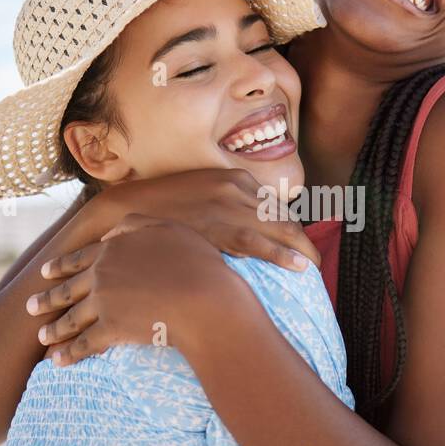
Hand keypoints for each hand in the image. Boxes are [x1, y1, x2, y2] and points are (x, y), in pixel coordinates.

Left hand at [28, 214, 246, 365]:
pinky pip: (83, 344)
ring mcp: (103, 303)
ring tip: (42, 338)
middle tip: (30, 307)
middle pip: (67, 290)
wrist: (204, 300)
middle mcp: (101, 275)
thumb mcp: (168, 229)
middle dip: (47, 299)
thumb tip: (111, 235)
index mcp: (113, 250)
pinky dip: (68, 354)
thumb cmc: (196, 263)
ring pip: (70, 318)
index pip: (80, 258)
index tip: (45, 272)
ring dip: (53, 330)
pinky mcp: (110, 330)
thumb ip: (136, 226)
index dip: (61, 266)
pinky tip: (58, 361)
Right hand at [70, 167, 319, 272]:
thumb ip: (225, 205)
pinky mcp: (218, 227)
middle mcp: (237, 188)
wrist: (128, 210)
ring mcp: (229, 207)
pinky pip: (259, 243)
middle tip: (316, 261)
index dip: (290, 228)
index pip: (274, 206)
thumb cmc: (162, 208)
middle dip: (302, 240)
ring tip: (314, 267)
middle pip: (282, 217)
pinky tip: (299, 267)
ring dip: (301, 249)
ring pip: (278, 229)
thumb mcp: (199, 196)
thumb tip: (244, 229)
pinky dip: (282, 255)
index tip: (300, 245)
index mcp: (234, 178)